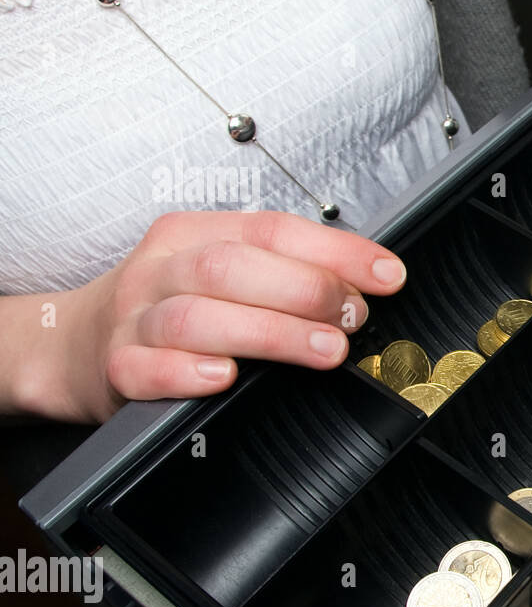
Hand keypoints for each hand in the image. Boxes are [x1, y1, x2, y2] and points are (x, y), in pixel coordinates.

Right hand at [22, 211, 405, 422]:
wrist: (68, 344)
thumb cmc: (165, 308)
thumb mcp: (216, 275)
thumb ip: (280, 273)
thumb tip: (365, 287)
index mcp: (193, 235)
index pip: (272, 230)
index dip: (336, 251)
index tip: (387, 275)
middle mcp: (163, 270)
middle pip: (233, 267)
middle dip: (306, 291)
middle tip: (353, 318)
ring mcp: (134, 318)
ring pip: (198, 317)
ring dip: (271, 333)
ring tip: (323, 351)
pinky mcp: (116, 367)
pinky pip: (146, 366)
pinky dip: (188, 371)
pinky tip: (224, 376)